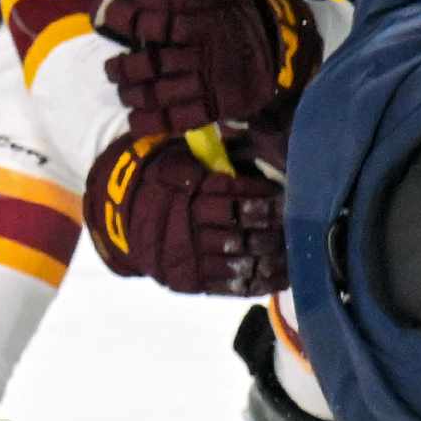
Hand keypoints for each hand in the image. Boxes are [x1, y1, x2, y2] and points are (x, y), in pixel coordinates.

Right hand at [83, 133, 287, 294]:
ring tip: (295, 253)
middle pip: (243, 230)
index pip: (237, 196)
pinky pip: (228, 286)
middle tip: (299, 226)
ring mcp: (189, 256)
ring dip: (271, 258)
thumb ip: (217, 154)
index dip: (266, 199)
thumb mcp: (183, 157)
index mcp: (191, 191)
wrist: (120, 215)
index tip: (288, 198)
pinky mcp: (190, 280)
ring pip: (239, 260)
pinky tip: (279, 277)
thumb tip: (259, 134)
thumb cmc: (163, 179)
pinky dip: (256, 282)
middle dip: (274, 230)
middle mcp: (190, 225)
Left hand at [101, 0, 317, 136]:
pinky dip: (150, 123)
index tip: (113, 17)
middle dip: (123, 68)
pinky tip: (135, 119)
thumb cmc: (236, 16)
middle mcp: (202, 56)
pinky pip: (176, 121)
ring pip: (157, 94)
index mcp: (203, 23)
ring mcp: (207, 85)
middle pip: (151, 65)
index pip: (157, 23)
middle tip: (113, 67)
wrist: (277, 50)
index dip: (128, 20)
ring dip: (131, 94)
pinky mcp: (213, 109)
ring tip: (124, 89)